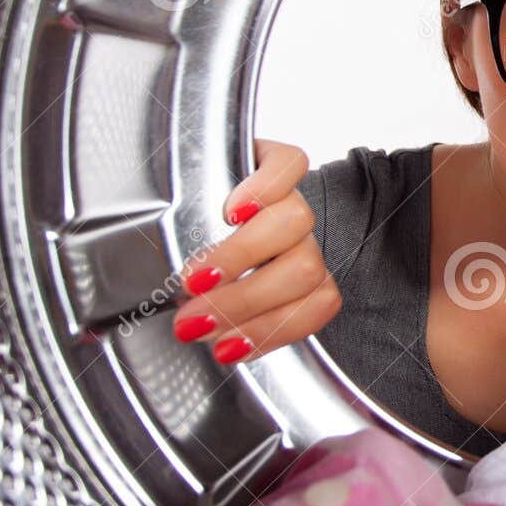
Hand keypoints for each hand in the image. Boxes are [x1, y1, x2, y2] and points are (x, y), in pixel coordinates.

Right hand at [170, 139, 341, 364]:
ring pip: (294, 224)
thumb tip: (208, 347)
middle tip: (192, 317)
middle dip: (244, 301)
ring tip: (195, 276)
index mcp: (298, 277)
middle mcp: (300, 239)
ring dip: (241, 257)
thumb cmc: (196, 258)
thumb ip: (219, 322)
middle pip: (303, 269)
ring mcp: (291, 197)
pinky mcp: (276, 157)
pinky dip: (264, 187)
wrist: (187, 187)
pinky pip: (289, 165)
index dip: (274, 329)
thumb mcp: (207, 300)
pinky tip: (231, 211)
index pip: (318, 303)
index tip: (225, 347)